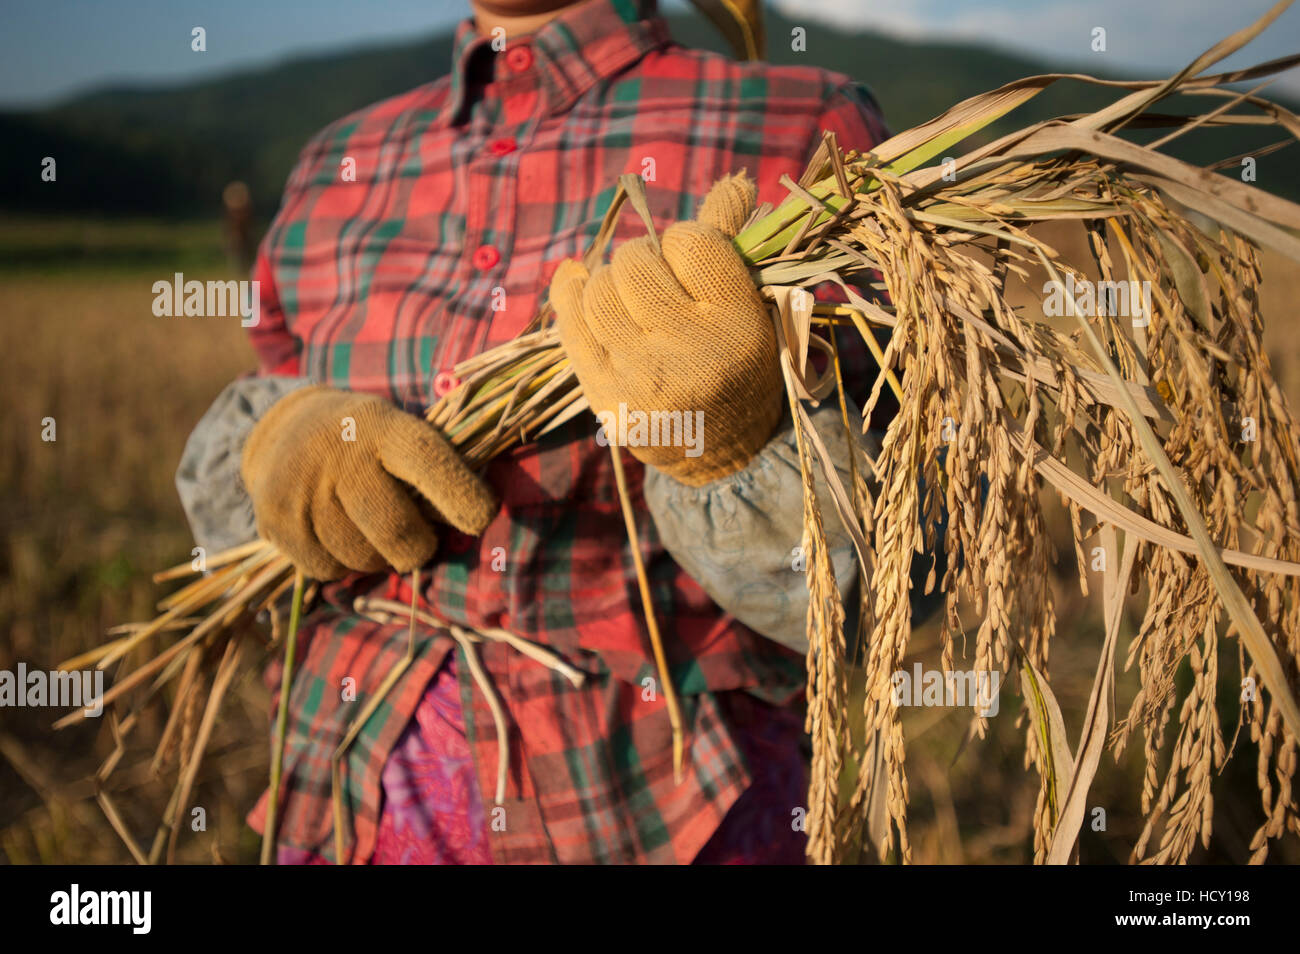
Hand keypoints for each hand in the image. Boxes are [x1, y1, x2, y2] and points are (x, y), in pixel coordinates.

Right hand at [240, 386, 496, 579]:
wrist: (285, 431)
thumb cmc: (367, 443)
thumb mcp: (399, 435)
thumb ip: (432, 475)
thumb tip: (466, 529)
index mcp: (383, 427)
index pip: (427, 460)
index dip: (460, 494)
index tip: (482, 518)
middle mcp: (339, 454)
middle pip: (395, 529)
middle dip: (418, 548)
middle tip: (420, 543)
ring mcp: (302, 489)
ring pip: (361, 559)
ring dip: (378, 558)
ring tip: (369, 529)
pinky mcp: (275, 521)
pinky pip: (328, 571)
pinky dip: (342, 565)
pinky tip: (336, 535)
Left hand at [548, 173, 782, 485]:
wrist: (720, 453)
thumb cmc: (735, 365)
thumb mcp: (750, 310)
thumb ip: (732, 245)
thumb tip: (733, 182)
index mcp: (738, 327)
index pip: (692, 242)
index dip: (684, 241)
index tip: (689, 261)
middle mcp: (689, 354)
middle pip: (637, 262)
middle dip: (642, 259)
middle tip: (654, 281)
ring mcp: (640, 379)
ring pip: (598, 288)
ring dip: (609, 280)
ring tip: (628, 297)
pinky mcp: (603, 396)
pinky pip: (569, 321)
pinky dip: (571, 293)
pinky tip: (582, 286)